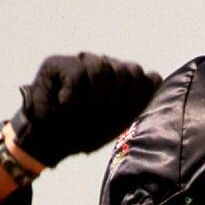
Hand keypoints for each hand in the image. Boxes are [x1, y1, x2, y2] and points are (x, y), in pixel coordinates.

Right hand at [10, 53, 161, 166]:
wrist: (50, 141)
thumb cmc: (84, 134)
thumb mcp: (117, 124)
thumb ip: (137, 101)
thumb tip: (154, 76)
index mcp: (120, 82)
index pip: (143, 78)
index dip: (135, 99)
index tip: (121, 119)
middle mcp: (104, 68)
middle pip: (128, 71)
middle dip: (117, 101)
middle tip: (98, 117)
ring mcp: (82, 63)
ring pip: (104, 68)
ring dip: (95, 99)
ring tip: (81, 111)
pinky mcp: (58, 64)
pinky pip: (78, 73)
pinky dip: (73, 96)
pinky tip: (65, 104)